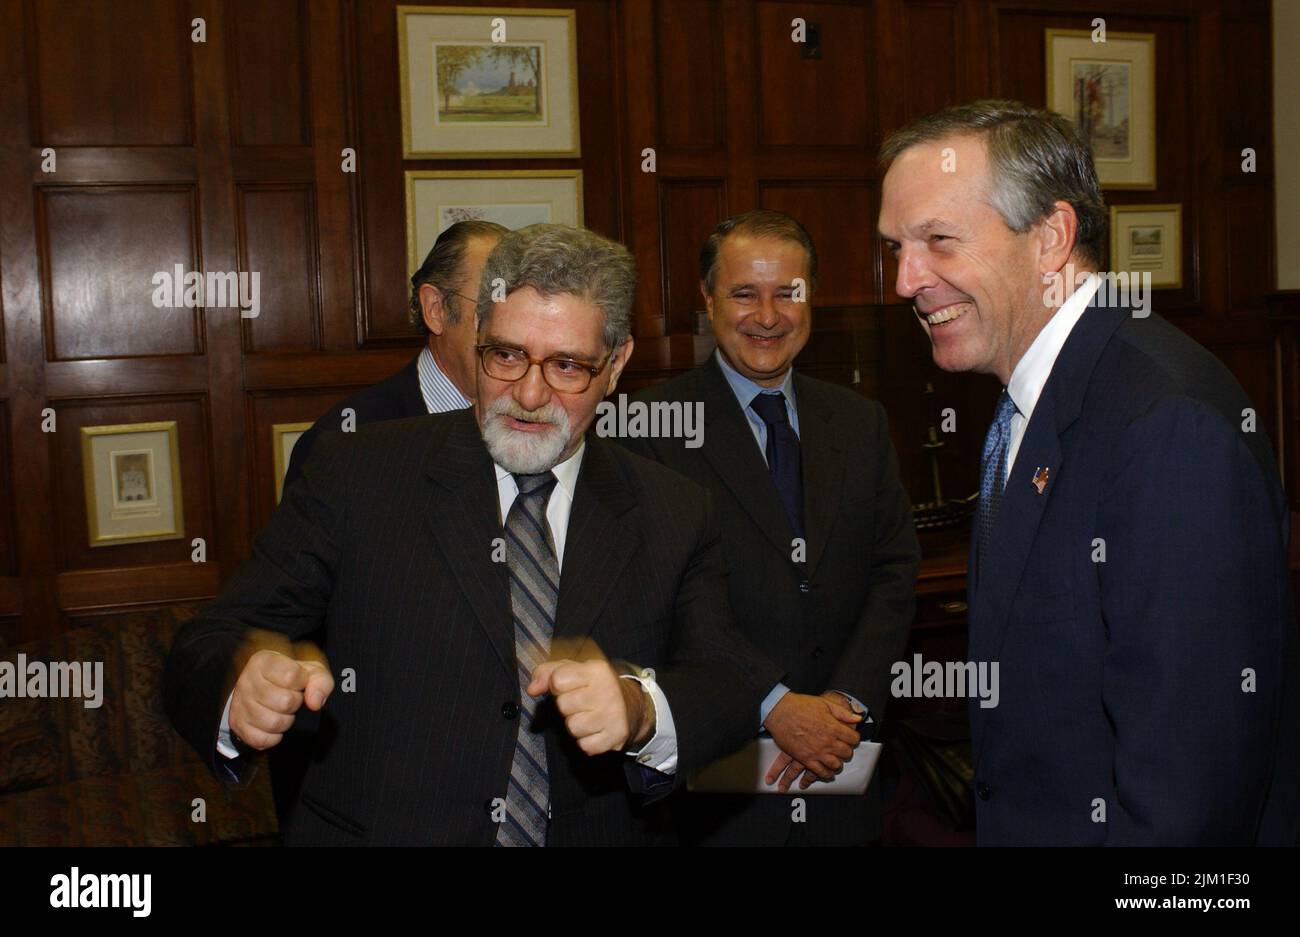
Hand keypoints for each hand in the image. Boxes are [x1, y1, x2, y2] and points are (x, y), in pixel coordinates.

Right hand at [229, 639, 332, 750]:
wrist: (264, 688)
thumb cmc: (290, 678)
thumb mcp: (310, 671)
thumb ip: (320, 681)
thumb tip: (315, 702)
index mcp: (264, 661)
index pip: (291, 676)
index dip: (302, 682)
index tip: (298, 681)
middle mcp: (247, 681)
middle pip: (284, 702)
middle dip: (296, 703)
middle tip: (292, 698)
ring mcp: (239, 704)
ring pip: (273, 723)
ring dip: (286, 721)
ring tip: (284, 711)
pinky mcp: (237, 724)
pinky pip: (261, 740)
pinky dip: (273, 737)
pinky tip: (274, 725)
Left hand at [526, 658, 652, 754]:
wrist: (632, 706)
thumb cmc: (594, 686)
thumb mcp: (574, 670)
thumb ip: (547, 673)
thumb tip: (532, 689)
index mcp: (596, 670)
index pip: (557, 680)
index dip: (557, 686)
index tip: (569, 686)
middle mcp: (607, 691)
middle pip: (563, 705)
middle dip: (567, 706)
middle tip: (581, 702)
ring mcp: (613, 715)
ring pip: (573, 727)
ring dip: (576, 724)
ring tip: (588, 716)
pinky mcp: (616, 737)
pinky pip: (585, 745)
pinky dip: (587, 740)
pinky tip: (596, 729)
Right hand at [762, 691, 859, 787]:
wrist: (780, 712)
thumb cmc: (800, 706)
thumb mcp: (824, 704)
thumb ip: (843, 712)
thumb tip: (857, 717)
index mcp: (833, 727)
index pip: (853, 738)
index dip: (853, 738)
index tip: (850, 738)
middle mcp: (827, 741)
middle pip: (846, 753)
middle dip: (847, 751)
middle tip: (843, 749)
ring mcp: (817, 752)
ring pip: (835, 765)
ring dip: (837, 763)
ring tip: (835, 760)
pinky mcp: (805, 759)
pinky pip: (820, 772)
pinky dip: (826, 774)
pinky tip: (827, 773)